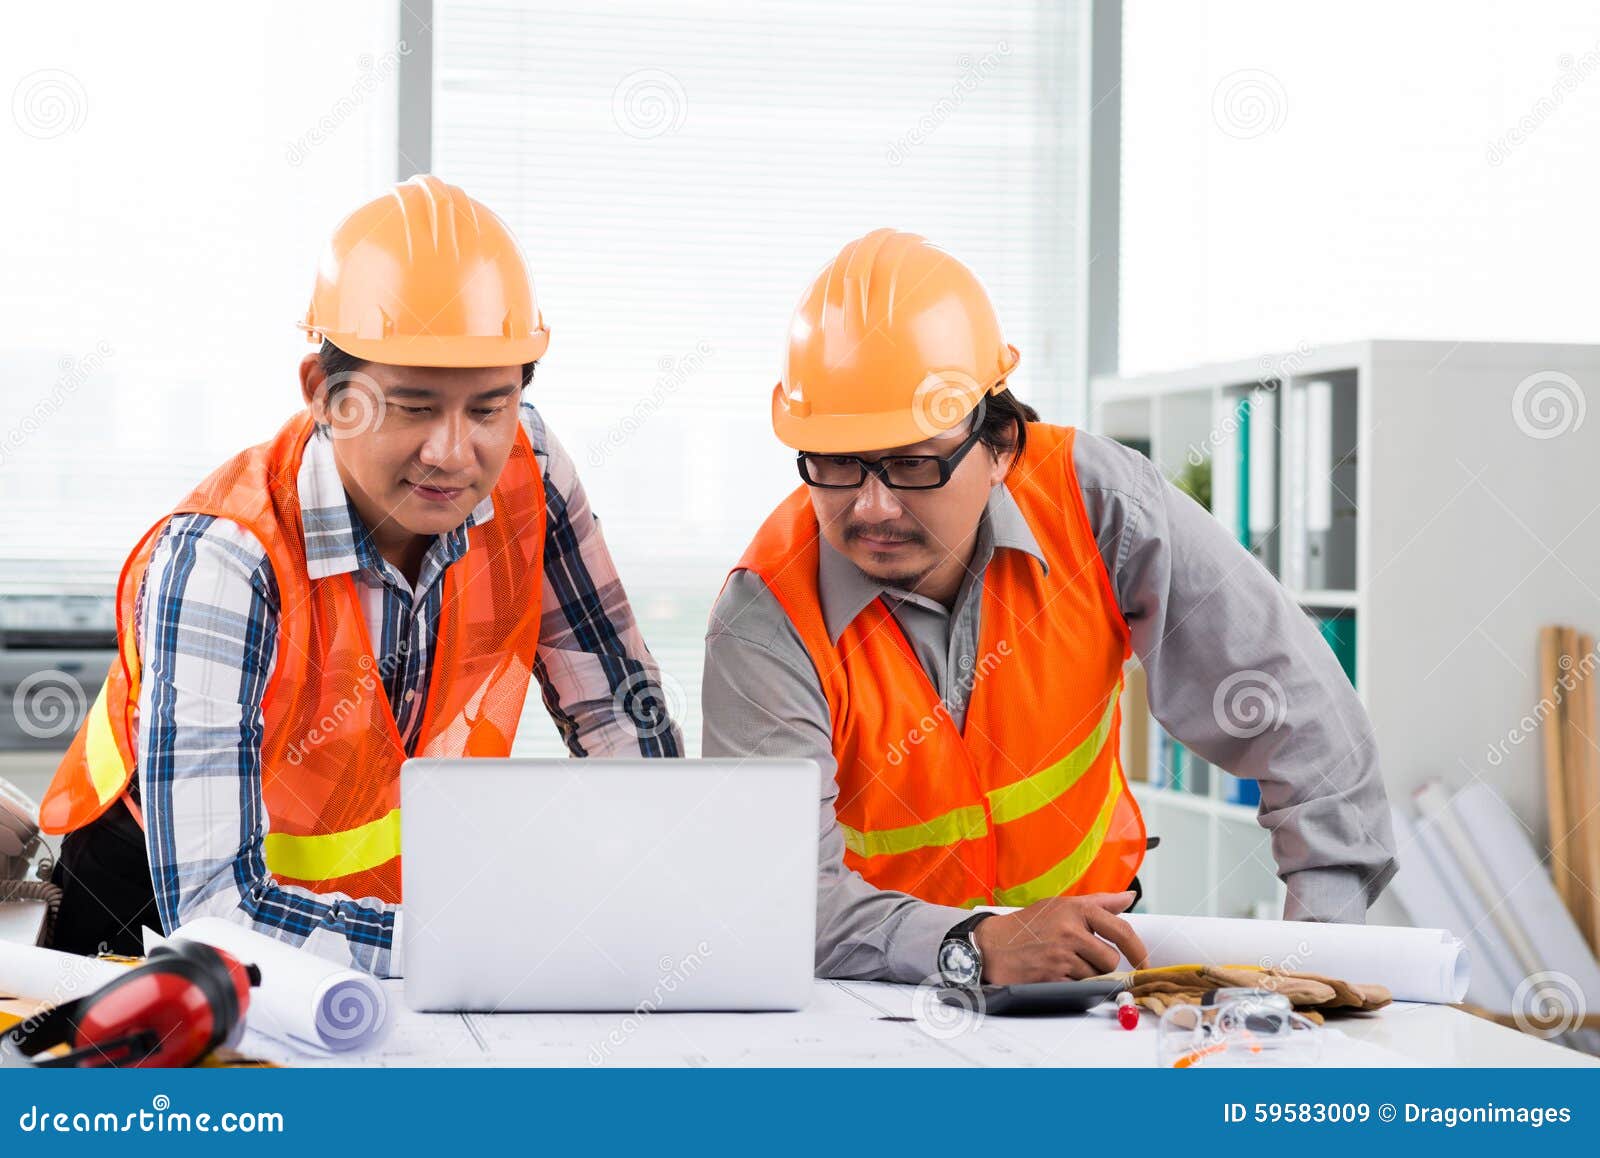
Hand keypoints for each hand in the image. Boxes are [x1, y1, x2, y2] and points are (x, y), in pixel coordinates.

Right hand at [971, 892, 1148, 983]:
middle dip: (1100, 963)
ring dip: (1085, 974)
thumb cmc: (1028, 925)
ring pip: (1096, 975)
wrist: (991, 945)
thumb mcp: (1061, 905)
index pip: (1121, 930)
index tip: (1144, 962)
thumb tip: (1129, 897)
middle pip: (1110, 959)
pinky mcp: (1053, 976)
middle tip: (1080, 957)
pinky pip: (1079, 986)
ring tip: (1062, 963)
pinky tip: (1055, 973)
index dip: (1138, 949)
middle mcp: (1071, 930)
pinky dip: (1071, 983)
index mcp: (1076, 909)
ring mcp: (1061, 955)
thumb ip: (1098, 902)